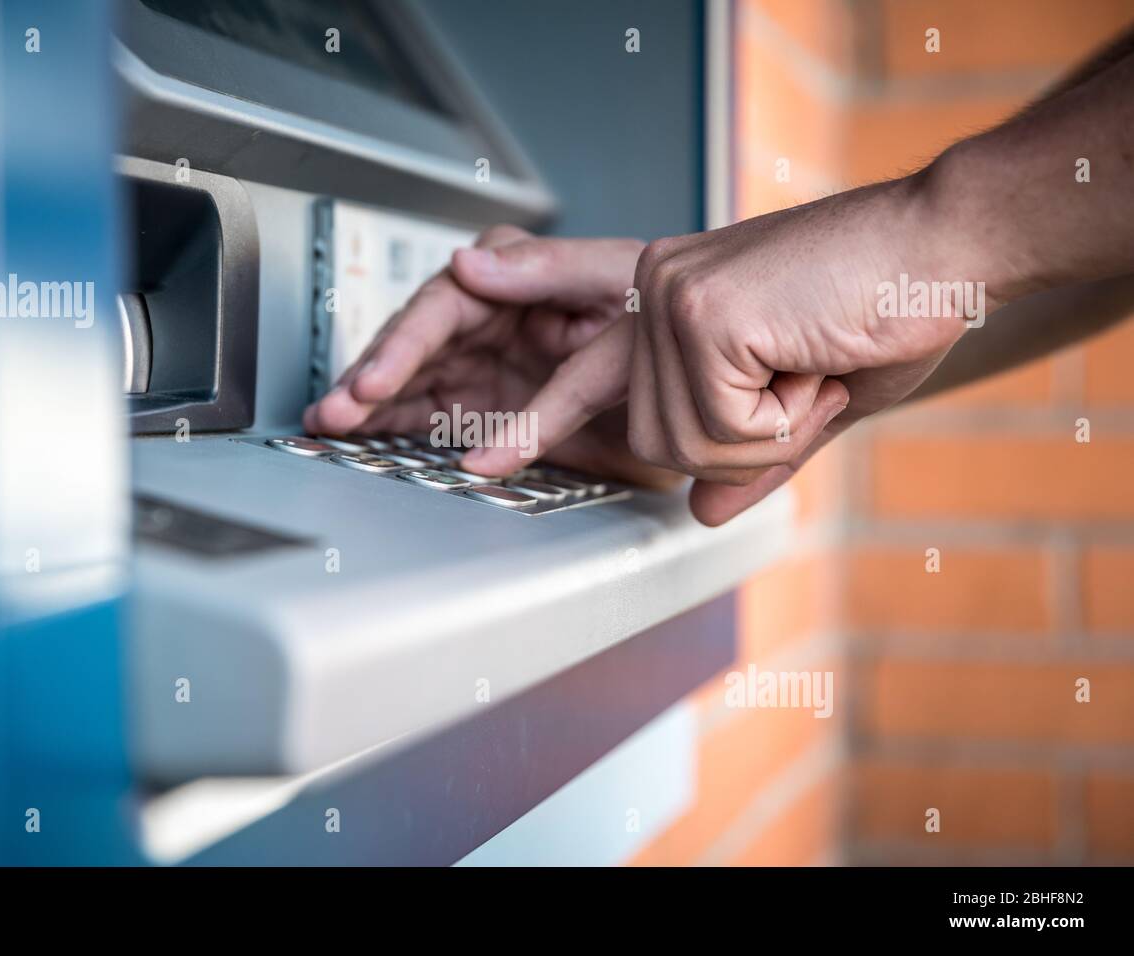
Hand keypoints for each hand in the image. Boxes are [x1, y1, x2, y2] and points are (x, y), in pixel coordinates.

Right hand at [303, 225, 683, 489]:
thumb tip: (469, 261)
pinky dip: (397, 431)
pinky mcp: (489, 408)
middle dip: (370, 377)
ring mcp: (487, 364)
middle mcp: (491, 317)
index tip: (378, 376)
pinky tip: (363, 440)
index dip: (405, 342)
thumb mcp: (619, 279)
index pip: (444, 305)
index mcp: (515, 276)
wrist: (705, 387)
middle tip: (337, 410)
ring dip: (370, 406)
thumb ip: (546, 270)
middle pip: (414, 346)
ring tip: (329, 427)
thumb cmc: (669, 313)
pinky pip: (433, 419)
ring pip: (413, 383)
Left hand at [465, 175, 987, 523]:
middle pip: (648, 436)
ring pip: (682, 442)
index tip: (477, 410)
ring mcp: (667, 297)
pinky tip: (813, 360)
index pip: (583, 345)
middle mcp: (650, 288)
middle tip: (803, 383)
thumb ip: (747, 455)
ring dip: (768, 428)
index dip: (533, 384)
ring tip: (811, 365)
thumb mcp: (806, 399)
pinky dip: (784, 418)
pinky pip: (721, 426)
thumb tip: (702, 512)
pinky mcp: (699, 312)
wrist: (947, 245)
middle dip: (738, 440)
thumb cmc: (885, 309)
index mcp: (665, 299)